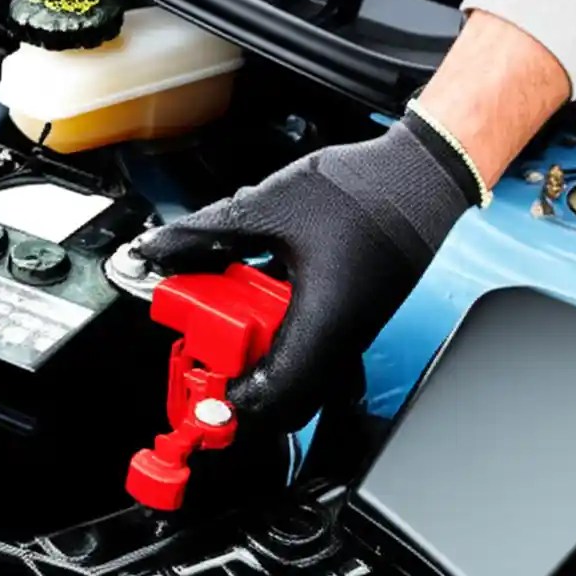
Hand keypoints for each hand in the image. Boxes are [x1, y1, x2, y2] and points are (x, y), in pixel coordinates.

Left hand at [135, 112, 478, 430]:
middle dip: (239, 387)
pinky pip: (312, 354)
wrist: (419, 173)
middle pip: (286, 401)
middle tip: (206, 358)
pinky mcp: (355, 321)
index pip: (272, 393)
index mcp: (323, 321)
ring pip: (299, 380)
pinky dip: (277, 342)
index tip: (198, 389)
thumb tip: (156, 247)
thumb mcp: (265, 207)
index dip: (229, 401)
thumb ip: (203, 234)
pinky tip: (256, 305)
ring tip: (224, 327)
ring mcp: (353, 335)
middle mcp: (343, 339)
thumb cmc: (362, 189)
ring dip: (257, 361)